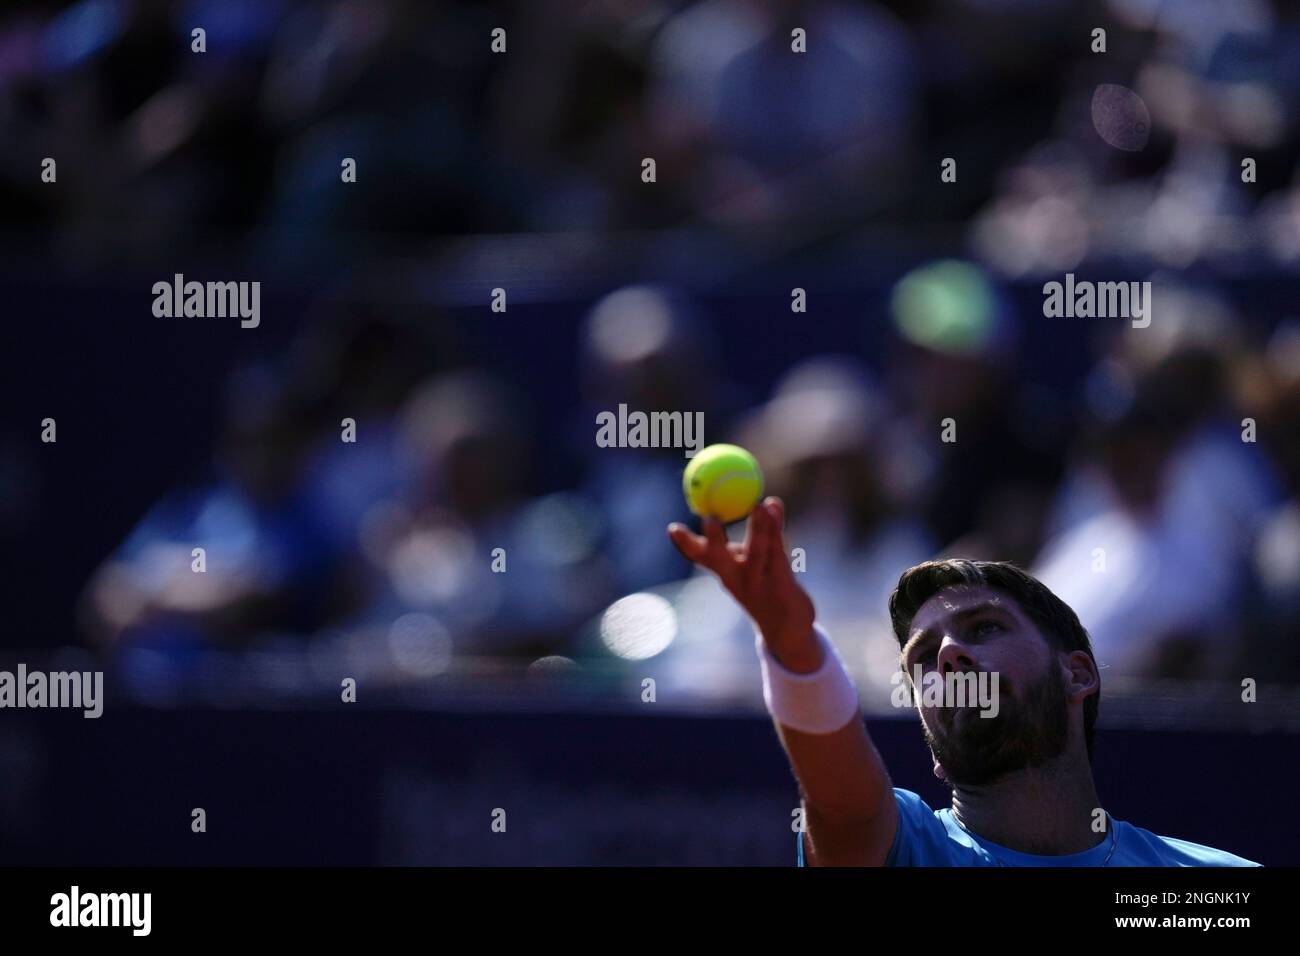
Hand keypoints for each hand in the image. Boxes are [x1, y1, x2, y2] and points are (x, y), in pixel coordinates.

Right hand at [667, 496, 818, 670]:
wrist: (785, 629)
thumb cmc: (759, 588)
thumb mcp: (741, 566)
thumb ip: (731, 541)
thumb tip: (710, 514)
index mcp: (725, 573)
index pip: (700, 557)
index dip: (685, 544)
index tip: (673, 528)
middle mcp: (737, 579)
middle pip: (721, 559)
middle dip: (713, 540)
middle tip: (708, 519)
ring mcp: (760, 584)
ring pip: (757, 553)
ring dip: (758, 528)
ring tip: (757, 505)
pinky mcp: (782, 586)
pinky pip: (779, 552)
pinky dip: (776, 528)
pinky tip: (774, 507)